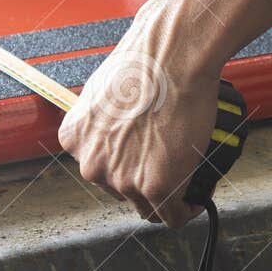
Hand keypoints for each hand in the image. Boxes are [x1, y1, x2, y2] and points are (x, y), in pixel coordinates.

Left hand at [59, 37, 220, 228]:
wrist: (172, 55)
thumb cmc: (147, 61)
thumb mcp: (107, 89)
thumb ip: (106, 116)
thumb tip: (124, 124)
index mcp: (75, 139)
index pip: (98, 169)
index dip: (124, 168)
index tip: (142, 164)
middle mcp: (92, 164)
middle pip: (120, 190)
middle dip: (144, 181)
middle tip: (169, 165)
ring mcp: (123, 179)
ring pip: (147, 205)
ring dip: (166, 197)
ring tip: (186, 180)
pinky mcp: (156, 186)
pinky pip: (173, 215)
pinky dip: (186, 209)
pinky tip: (196, 197)